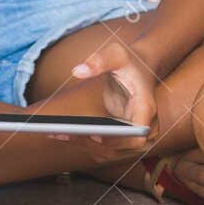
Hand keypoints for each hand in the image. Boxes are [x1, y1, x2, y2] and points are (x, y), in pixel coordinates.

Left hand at [57, 40, 158, 163]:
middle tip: (63, 132)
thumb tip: (78, 71)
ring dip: (83, 144)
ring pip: (108, 151)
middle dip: (90, 142)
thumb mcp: (117, 53)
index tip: (95, 136)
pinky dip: (83, 141)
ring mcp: (132, 135)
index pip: (137, 135)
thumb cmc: (129, 60)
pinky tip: (61, 132)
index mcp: (146, 108)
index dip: (118, 140)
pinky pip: (102, 147)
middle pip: (118, 147)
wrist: (138, 67)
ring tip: (57, 132)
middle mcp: (143, 127)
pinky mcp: (120, 137)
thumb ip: (100, 60)